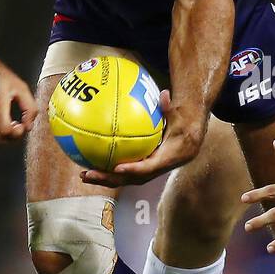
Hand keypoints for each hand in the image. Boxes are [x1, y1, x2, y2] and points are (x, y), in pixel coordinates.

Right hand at [0, 52, 37, 144]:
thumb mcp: (20, 87)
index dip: (16, 134)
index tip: (21, 126)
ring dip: (4, 138)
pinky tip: (2, 121)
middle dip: (12, 138)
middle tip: (18, 127)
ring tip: (11, 125)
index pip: (5, 131)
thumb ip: (29, 107)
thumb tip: (29, 125)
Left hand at [81, 91, 203, 186]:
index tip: (117, 168)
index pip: (148, 167)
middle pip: (130, 179)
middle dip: (109, 178)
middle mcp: (155, 169)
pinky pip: (124, 173)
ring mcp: (148, 172)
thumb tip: (164, 94)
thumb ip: (169, 108)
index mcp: (166, 158)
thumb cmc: (182, 126)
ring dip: (104, 179)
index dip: (132, 169)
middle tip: (89, 173)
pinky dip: (108, 172)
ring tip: (84, 174)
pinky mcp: (142, 170)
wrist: (189, 142)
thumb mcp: (178, 116)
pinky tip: (92, 165)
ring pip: (125, 179)